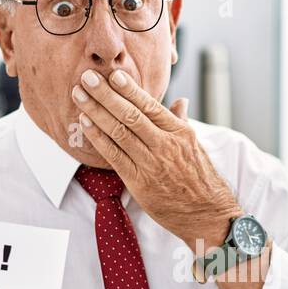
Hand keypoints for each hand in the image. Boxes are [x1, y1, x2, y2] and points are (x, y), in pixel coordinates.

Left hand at [71, 69, 239, 252]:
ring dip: (96, 111)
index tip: (112, 74)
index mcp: (180, 132)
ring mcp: (151, 164)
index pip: (150, 105)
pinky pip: (114, 156)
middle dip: (105, 94)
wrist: (208, 214)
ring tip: (79, 95)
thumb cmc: (202, 180)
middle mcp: (165, 145)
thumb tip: (180, 102)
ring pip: (119, 132)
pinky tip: (86, 123)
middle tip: (86, 77)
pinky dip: (98, 138)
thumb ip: (182, 122)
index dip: (129, 89)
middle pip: (130, 114)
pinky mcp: (140, 182)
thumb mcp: (196, 146)